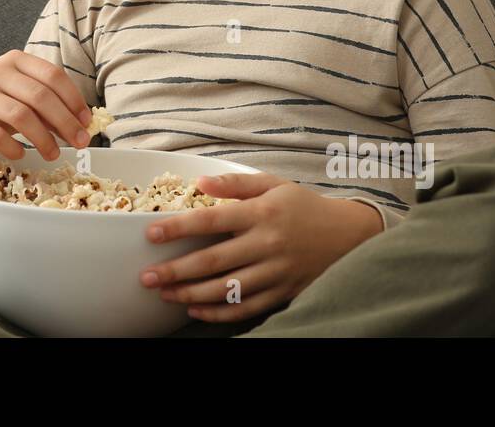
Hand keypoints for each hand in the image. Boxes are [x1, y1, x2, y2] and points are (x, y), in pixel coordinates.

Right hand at [0, 50, 93, 162]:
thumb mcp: (22, 100)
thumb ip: (49, 107)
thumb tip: (82, 126)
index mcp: (16, 61)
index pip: (53, 75)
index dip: (74, 100)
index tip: (86, 122)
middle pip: (40, 96)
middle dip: (65, 122)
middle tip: (80, 143)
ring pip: (20, 116)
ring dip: (43, 139)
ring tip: (53, 154)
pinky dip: (13, 147)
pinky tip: (22, 154)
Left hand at [138, 172, 381, 322]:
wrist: (348, 235)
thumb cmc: (303, 206)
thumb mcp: (273, 184)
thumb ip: (235, 183)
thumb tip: (199, 182)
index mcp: (262, 212)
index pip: (212, 220)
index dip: (179, 228)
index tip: (151, 233)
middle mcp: (268, 243)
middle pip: (214, 261)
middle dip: (176, 270)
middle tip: (147, 276)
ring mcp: (276, 272)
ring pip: (227, 289)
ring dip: (191, 294)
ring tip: (164, 293)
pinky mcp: (283, 292)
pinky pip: (246, 308)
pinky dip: (219, 312)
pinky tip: (195, 308)